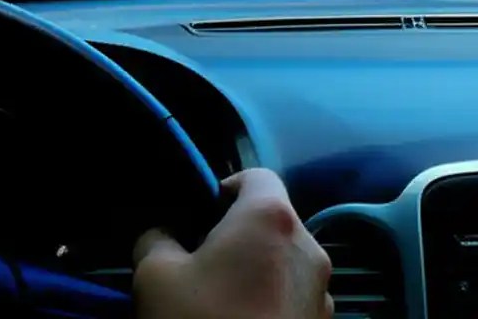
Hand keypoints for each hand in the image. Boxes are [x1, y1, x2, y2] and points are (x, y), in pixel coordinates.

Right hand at [133, 168, 332, 318]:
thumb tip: (162, 236)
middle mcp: (308, 247)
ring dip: (255, 271)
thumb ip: (156, 239)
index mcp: (270, 218)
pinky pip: (293, 298)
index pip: (255, 175)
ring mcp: (322, 292)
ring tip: (218, 300)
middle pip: (271, 221)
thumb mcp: (155, 275)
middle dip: (236, 236)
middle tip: (199, 262)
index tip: (199, 216)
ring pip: (284, 263)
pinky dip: (269, 302)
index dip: (224, 188)